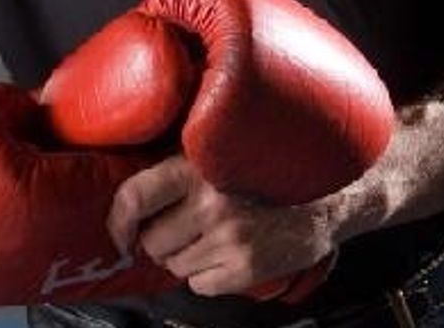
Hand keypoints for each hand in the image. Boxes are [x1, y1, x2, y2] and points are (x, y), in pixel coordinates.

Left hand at [107, 155, 336, 298]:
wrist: (324, 200)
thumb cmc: (261, 176)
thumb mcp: (216, 157)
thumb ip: (175, 171)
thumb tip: (128, 202)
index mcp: (196, 168)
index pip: (135, 197)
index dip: (118, 222)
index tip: (120, 235)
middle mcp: (210, 203)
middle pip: (152, 243)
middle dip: (161, 243)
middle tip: (184, 232)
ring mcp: (229, 238)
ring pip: (174, 267)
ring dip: (186, 259)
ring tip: (213, 240)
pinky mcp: (245, 268)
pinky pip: (200, 285)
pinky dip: (208, 278)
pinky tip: (228, 255)